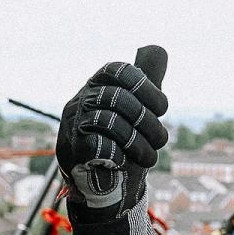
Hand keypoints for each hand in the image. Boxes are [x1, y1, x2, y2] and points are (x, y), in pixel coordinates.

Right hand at [56, 46, 168, 218]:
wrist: (107, 186)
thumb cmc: (124, 144)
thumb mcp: (139, 109)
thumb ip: (147, 80)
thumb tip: (157, 48)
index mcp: (97, 87)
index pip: (119, 70)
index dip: (147, 88)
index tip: (161, 108)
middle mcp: (80, 101)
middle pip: (120, 98)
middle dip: (150, 122)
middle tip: (160, 140)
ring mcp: (72, 126)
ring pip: (111, 123)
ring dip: (141, 145)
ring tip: (149, 158)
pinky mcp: (72, 152)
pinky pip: (102, 147)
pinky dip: (121, 157)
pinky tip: (124, 163)